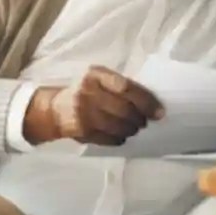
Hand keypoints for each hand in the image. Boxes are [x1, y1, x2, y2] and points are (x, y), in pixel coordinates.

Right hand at [24, 65, 162, 145]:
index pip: (127, 88)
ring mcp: (84, 113)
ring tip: (133, 128)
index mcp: (96, 75)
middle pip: (124, 110)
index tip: (159, 112)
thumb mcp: (99, 79)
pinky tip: (120, 135)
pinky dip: (119, 139)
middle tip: (144, 121)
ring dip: (131, 129)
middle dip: (140, 118)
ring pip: (118, 126)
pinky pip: (109, 139)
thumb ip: (120, 86)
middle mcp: (88, 93)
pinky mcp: (82, 131)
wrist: (56, 108)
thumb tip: (152, 103)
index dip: (146, 101)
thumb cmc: (86, 91)